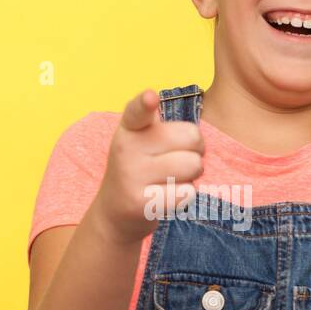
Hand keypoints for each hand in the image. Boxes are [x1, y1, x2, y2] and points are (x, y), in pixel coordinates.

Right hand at [88, 89, 205, 243]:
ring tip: (170, 179)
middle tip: (176, 160)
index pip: (137, 110)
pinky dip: (184, 196)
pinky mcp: (141, 202)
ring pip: (193, 166)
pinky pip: (188, 193)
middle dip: (195, 150)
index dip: (145, 103)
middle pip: (191, 138)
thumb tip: (185, 129)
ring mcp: (131, 175)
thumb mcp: (142, 139)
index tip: (150, 97)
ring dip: (191, 175)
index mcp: (130, 127)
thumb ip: (163, 125)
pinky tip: (165, 197)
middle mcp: (126, 147)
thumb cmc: (142, 167)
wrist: (115, 211)